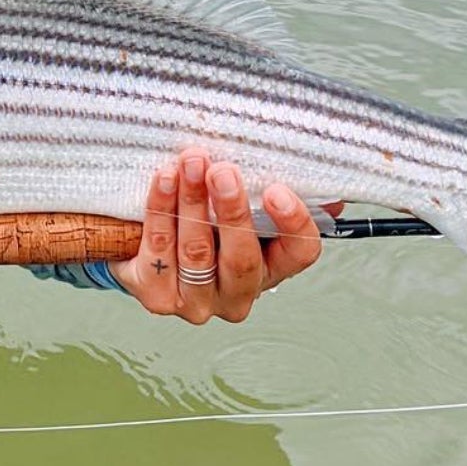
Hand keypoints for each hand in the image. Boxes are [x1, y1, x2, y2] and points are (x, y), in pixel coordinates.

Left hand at [111, 150, 326, 322]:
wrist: (144, 241)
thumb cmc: (204, 218)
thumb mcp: (241, 202)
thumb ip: (274, 191)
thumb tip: (323, 183)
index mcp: (271, 268)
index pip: (300, 253)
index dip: (294, 223)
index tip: (276, 189)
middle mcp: (238, 294)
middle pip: (243, 258)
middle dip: (232, 211)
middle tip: (222, 171)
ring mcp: (197, 302)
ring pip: (197, 252)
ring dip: (192, 202)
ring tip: (189, 164)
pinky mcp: (158, 296)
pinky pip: (160, 250)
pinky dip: (160, 210)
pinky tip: (164, 180)